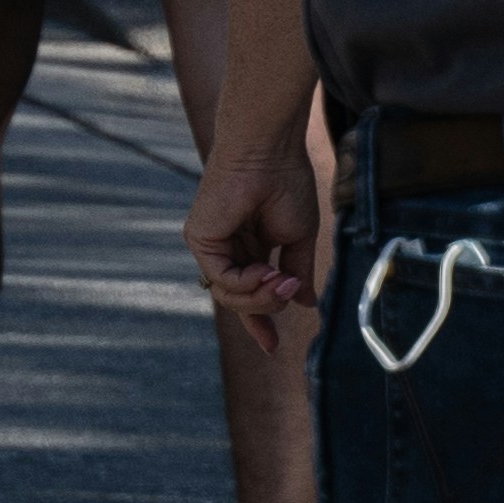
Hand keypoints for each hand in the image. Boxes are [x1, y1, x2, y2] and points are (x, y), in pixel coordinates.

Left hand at [191, 89, 330, 333]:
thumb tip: (304, 303)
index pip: (248, 292)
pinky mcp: (199, 237)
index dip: (260, 322)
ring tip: (283, 279)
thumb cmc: (286, 185)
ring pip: (228, 295)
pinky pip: (221, 279)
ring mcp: (211, 244)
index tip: (273, 349)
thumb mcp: (298, 239)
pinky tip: (267, 271)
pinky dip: (246, 283)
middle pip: (238, 299)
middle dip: (266, 308)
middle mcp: (227, 248)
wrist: (270, 153)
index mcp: (249, 247)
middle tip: (291, 292)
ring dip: (261, 296)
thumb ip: (297, 273)